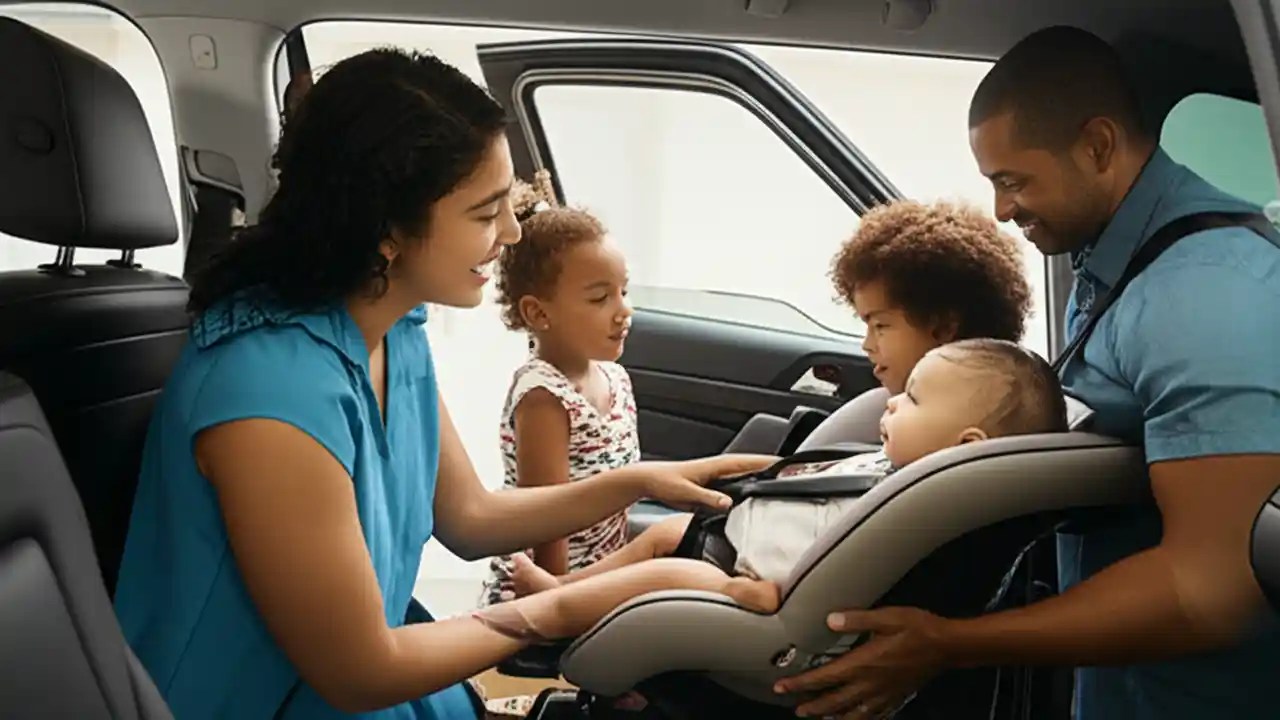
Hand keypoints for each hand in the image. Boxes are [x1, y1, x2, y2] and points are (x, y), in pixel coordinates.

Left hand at [639, 454, 776, 511]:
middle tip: (796, 477)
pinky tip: (759, 501)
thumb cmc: (664, 481)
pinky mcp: (715, 487)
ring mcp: (719, 478)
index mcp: (717, 465)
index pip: (750, 462)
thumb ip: (706, 497)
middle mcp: (721, 469)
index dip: (770, 463)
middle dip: (774, 470)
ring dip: (764, 480)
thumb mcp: (684, 492)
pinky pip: (738, 487)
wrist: (650, 480)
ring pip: (748, 477)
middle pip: (754, 468)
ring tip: (786, 487)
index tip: (789, 465)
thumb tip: (728, 502)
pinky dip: (750, 490)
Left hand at [773, 607, 950, 717]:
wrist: (947, 646)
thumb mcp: (886, 617)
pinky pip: (873, 715)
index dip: (801, 683)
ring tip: (819, 718)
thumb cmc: (917, 628)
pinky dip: (859, 719)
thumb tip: (830, 620)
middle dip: (812, 706)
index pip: (825, 677)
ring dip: (832, 716)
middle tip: (795, 708)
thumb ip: (857, 619)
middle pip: (834, 701)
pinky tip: (854, 719)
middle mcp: (869, 683)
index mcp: (863, 663)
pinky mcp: (895, 697)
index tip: (782, 687)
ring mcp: (883, 694)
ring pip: (852, 713)